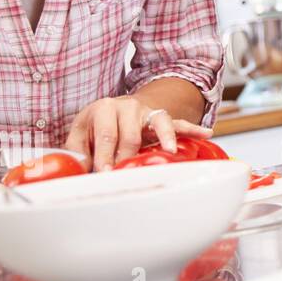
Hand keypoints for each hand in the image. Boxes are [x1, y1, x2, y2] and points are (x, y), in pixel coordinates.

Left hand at [65, 96, 211, 172]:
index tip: (105, 173)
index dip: (105, 156)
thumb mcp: (79, 135)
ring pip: (158, 123)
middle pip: (131, 133)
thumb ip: (76, 153)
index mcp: (103, 109)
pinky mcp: (161, 117)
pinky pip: (179, 122)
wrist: (114, 108)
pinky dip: (192, 128)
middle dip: (128, 156)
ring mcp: (146, 111)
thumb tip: (77, 173)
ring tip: (170, 150)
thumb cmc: (96, 126)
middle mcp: (126, 106)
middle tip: (126, 173)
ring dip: (165, 137)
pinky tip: (205, 134)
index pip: (106, 135)